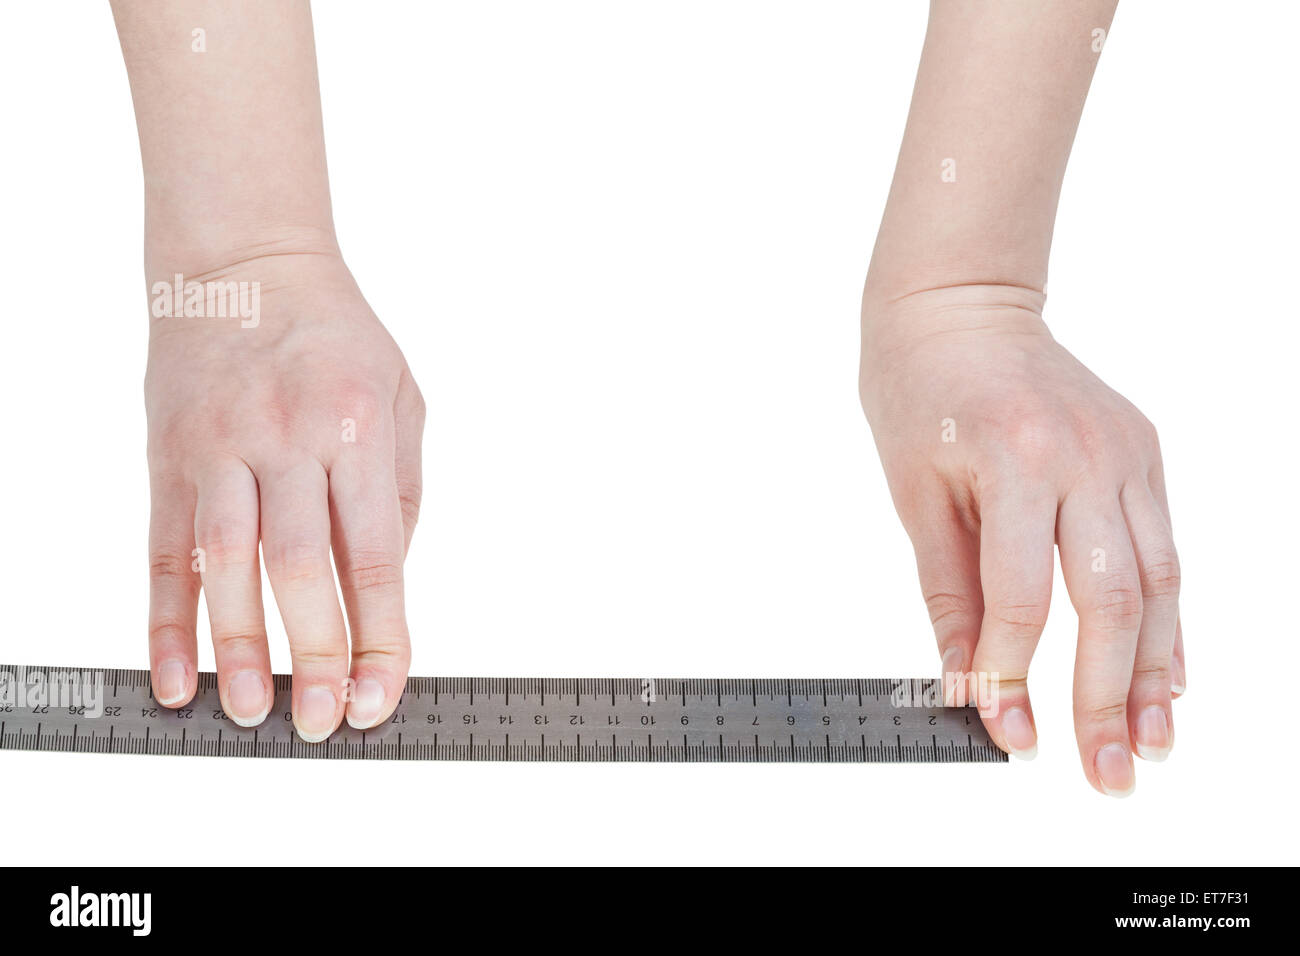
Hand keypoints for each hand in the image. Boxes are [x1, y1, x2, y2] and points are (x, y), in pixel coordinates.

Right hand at [144, 253, 424, 740]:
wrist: (243, 262)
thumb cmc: (336, 338)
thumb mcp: (402, 396)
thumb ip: (399, 491)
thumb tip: (386, 584)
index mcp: (357, 429)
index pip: (375, 554)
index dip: (381, 632)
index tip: (382, 692)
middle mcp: (287, 441)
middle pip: (300, 566)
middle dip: (316, 652)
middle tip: (321, 721)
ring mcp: (220, 451)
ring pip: (225, 564)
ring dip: (238, 646)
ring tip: (252, 711)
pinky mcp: (169, 461)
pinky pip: (164, 551)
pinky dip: (166, 618)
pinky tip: (174, 673)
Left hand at [860, 284, 1182, 795]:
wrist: (960, 305)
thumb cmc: (917, 393)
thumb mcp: (915, 494)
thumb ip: (947, 592)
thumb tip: (966, 680)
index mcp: (1014, 459)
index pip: (1023, 595)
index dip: (1014, 673)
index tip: (1005, 731)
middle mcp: (1085, 456)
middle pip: (1111, 598)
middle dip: (1108, 695)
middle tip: (1107, 771)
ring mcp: (1126, 451)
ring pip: (1157, 580)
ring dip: (1158, 670)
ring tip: (1154, 741)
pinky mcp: (1145, 452)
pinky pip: (1164, 546)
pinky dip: (1166, 615)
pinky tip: (1167, 672)